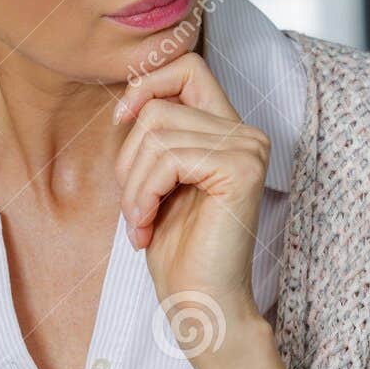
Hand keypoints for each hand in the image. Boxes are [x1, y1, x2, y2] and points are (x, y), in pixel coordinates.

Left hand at [113, 52, 269, 325]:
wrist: (201, 303)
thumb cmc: (177, 249)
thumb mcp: (159, 179)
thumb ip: (157, 135)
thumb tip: (128, 100)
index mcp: (229, 131)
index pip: (187, 66)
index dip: (146, 84)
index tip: (121, 122)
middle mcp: (246, 134)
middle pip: (158, 106)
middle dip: (129, 159)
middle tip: (136, 208)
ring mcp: (248, 149)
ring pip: (156, 134)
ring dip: (133, 186)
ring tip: (142, 222)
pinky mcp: (240, 170)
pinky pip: (168, 158)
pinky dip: (144, 195)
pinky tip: (148, 227)